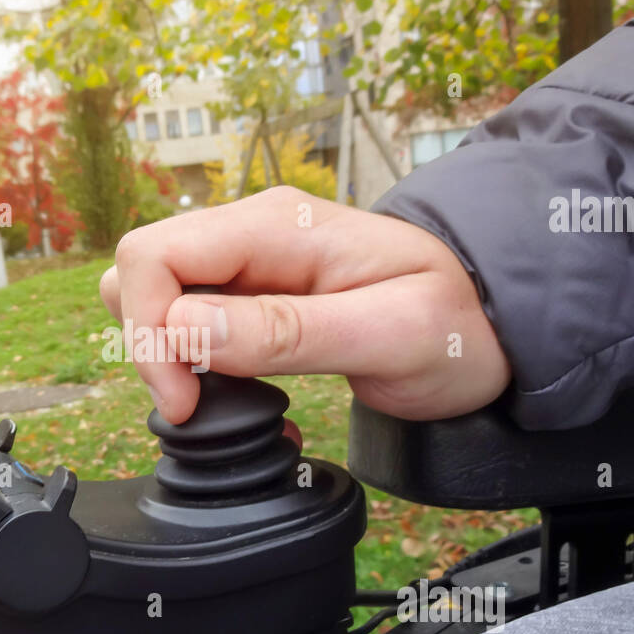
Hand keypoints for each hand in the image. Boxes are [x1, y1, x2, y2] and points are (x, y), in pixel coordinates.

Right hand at [99, 186, 510, 424]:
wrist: (494, 320)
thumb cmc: (457, 324)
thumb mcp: (388, 334)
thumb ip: (288, 331)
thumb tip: (186, 327)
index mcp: (275, 227)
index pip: (153, 256)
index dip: (146, 331)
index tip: (184, 399)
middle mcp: (252, 234)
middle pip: (140, 271)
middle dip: (147, 344)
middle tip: (199, 407)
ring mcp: (251, 263)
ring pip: (157, 296)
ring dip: (168, 355)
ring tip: (227, 402)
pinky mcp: (255, 295)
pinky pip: (192, 322)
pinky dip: (197, 366)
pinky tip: (245, 398)